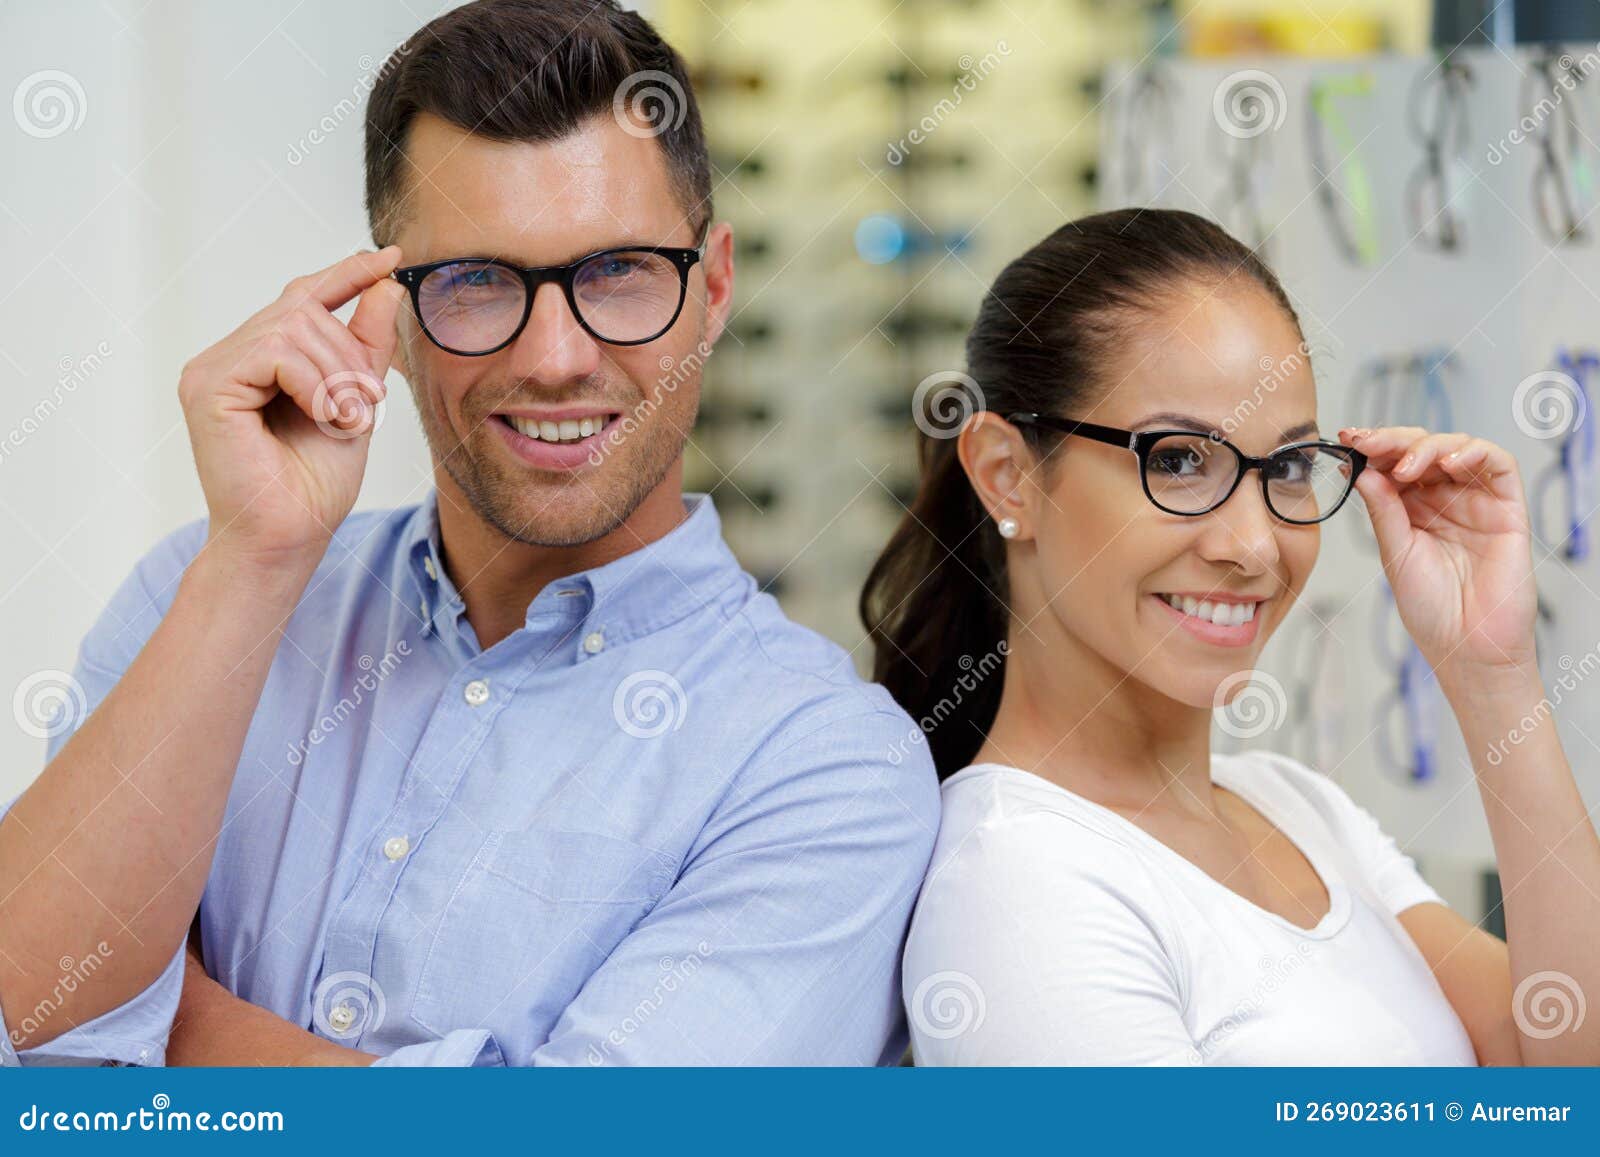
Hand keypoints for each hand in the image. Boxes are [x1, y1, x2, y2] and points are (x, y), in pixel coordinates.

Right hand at [178, 247, 405, 564]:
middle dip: (350, 355)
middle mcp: (227, 356)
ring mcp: (211, 369)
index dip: (346, 274)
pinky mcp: (207, 387)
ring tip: (345, 421)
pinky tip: (324, 418)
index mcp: (256, 358)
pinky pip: (275, 352)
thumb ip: (365, 346)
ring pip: (293, 327)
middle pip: (304, 309)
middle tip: (364, 408)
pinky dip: (314, 384)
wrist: (290, 537)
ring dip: (337, 376)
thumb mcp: (355, 401)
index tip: (391, 258)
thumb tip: (385, 286)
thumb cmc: (315, 483)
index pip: (302, 297)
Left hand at [1340, 426, 1538, 685]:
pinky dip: (1474, 452)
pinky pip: (1498, 464)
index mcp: (1410, 509)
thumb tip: (1361, 470)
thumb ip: (1383, 511)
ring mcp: (1475, 500)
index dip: (1372, 448)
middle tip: (1367, 443)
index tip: (1347, 439)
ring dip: (1426, 446)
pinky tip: (1448, 463)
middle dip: (1392, 440)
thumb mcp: (1395, 553)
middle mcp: (1443, 499)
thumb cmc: (1430, 608)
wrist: (1467, 646)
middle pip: (1421, 449)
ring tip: (1403, 467)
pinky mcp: (1507, 507)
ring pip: (1457, 447)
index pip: (1392, 464)